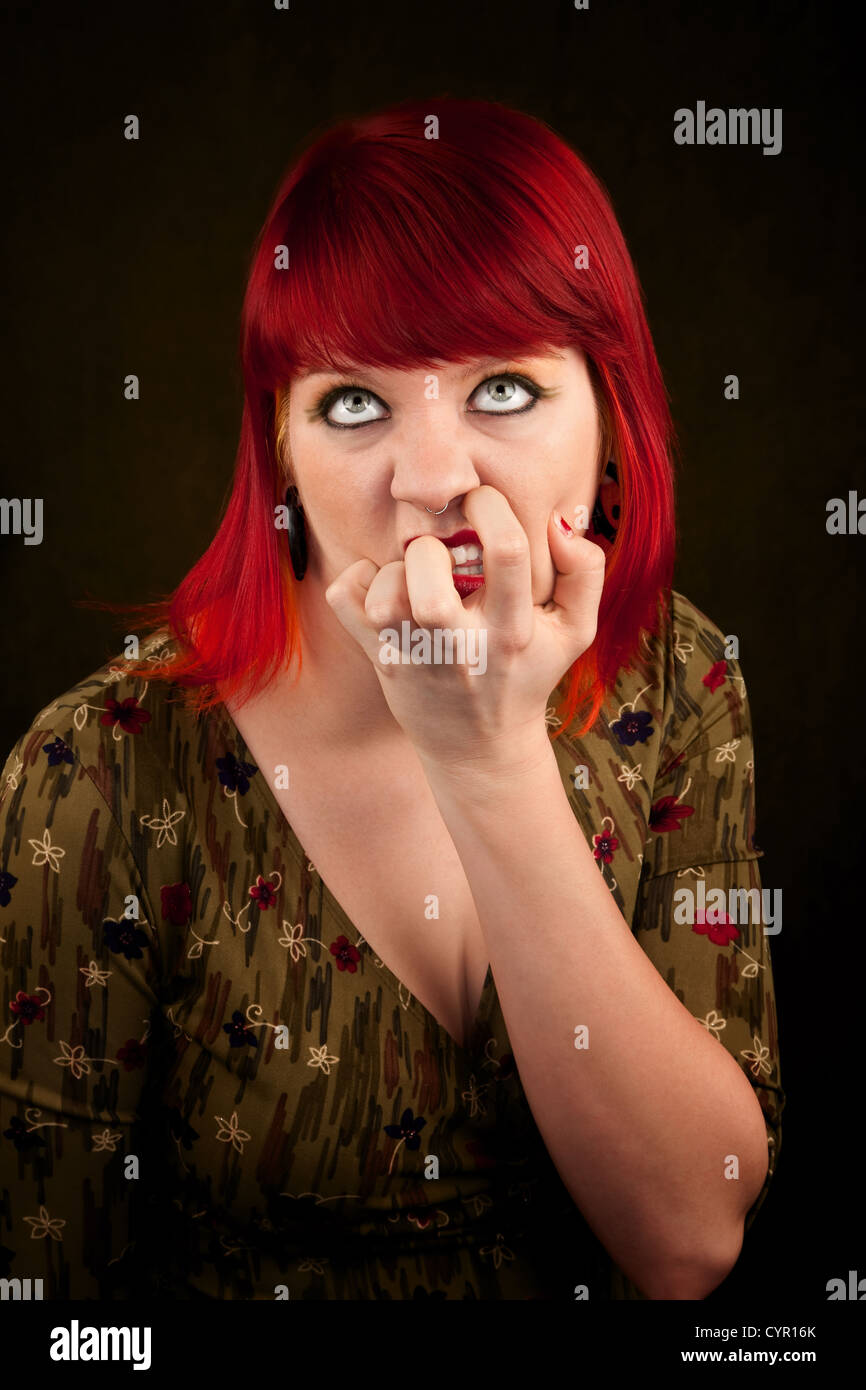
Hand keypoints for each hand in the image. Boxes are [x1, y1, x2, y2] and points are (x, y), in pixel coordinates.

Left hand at [324, 485, 605, 776]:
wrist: (479, 748)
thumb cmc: (527, 673)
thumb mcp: (575, 630)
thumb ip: (584, 570)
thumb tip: (558, 520)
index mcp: (513, 630)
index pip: (507, 551)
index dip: (491, 507)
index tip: (481, 499)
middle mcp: (462, 645)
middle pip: (430, 571)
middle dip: (430, 547)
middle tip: (439, 553)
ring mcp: (415, 656)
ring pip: (385, 593)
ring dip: (392, 571)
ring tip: (412, 578)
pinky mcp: (381, 660)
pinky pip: (346, 601)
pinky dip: (356, 582)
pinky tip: (383, 591)